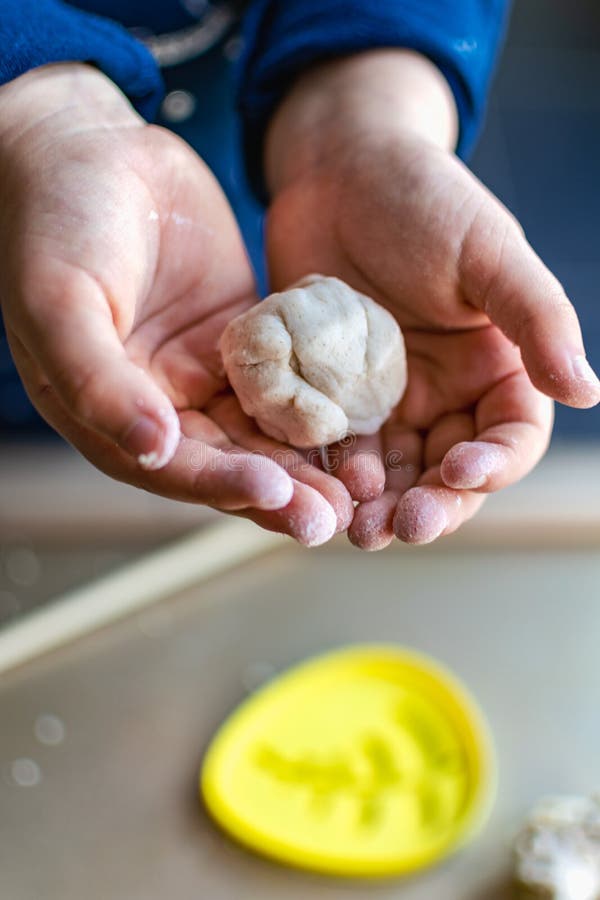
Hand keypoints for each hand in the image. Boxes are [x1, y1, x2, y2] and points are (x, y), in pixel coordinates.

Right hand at [0, 64, 351, 544]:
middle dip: (276, 490)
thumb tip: (151, 447)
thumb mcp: (59, 300)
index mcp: (106, 411)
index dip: (218, 482)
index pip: (168, 465)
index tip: (272, 492)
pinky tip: (359, 421)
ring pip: (259, 430)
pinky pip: (283, 377)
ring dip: (304, 461)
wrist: (91, 147)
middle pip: (223, 460)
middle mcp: (158, 403)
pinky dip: (317, 402)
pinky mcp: (240, 339)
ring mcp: (201, 372)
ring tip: (356, 489)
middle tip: (330, 517)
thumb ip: (97, 380)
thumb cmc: (54, 220)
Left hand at [264, 51, 599, 548]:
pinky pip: (334, 446)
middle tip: (401, 527)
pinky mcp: (333, 396)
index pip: (508, 436)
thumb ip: (537, 319)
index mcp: (495, 367)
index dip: (492, 466)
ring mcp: (386, 400)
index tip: (459, 473)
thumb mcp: (489, 252)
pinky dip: (328, 473)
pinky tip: (314, 488)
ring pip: (391, 472)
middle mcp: (445, 394)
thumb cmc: (424, 198)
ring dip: (377, 505)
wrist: (340, 172)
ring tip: (357, 528)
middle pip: (447, 471)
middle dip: (430, 504)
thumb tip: (587, 391)